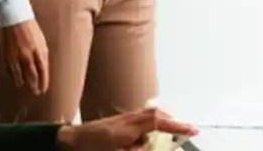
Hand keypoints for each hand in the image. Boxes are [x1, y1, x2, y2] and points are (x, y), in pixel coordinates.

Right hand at [1, 19, 49, 95]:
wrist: (15, 18)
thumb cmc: (31, 28)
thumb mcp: (42, 41)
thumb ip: (42, 55)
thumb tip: (42, 67)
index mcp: (39, 51)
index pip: (43, 71)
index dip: (43, 82)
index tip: (43, 89)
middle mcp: (28, 56)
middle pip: (32, 76)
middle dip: (34, 85)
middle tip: (35, 92)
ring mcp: (16, 57)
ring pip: (19, 75)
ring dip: (22, 82)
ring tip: (24, 87)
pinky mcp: (6, 55)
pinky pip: (9, 70)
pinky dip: (11, 76)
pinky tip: (13, 79)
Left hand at [57, 107, 198, 150]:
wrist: (69, 140)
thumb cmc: (91, 150)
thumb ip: (136, 150)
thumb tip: (150, 147)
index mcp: (128, 128)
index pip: (159, 123)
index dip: (178, 126)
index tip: (194, 130)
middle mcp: (128, 119)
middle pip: (157, 114)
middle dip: (172, 123)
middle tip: (186, 131)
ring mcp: (123, 118)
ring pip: (150, 114)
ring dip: (161, 122)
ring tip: (164, 133)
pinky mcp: (120, 119)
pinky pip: (141, 117)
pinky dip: (150, 122)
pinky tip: (146, 134)